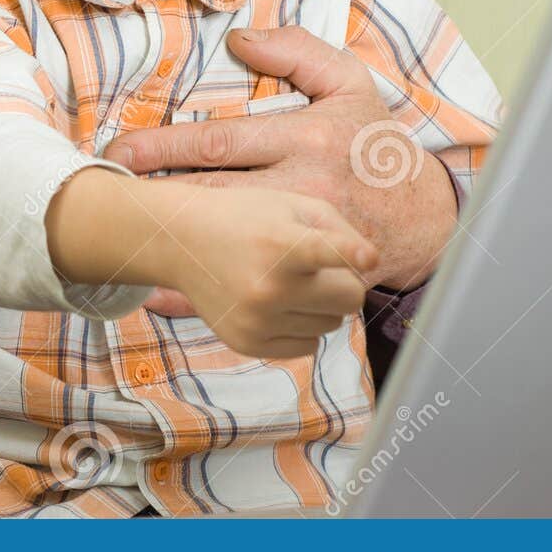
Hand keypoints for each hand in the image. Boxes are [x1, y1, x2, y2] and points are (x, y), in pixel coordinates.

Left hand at [107, 26, 456, 310]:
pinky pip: (248, 284)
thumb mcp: (351, 85)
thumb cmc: (376, 145)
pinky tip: (156, 290)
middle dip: (152, 191)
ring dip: (168, 240)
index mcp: (306, 139)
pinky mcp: (309, 273)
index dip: (164, 146)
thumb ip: (299, 52)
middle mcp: (303, 188)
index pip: (220, 142)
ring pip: (225, 240)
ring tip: (117, 235)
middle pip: (211, 192)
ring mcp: (306, 237)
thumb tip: (240, 39)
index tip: (120, 147)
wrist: (427, 216)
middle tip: (101, 188)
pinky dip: (199, 292)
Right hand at [164, 184, 375, 358]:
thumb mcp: (292, 205)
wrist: (182, 242)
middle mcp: (267, 286)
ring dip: (321, 305)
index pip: (326, 252)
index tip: (368, 257)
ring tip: (287, 282)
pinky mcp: (247, 343)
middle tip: (319, 269)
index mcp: (279, 244)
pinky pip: (309, 346)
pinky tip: (275, 304)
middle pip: (352, 298)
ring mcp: (256, 320)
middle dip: (345, 283)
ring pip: (333, 325)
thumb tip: (369, 267)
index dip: (351, 254)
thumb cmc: (246, 218)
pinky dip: (302, 327)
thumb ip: (340, 229)